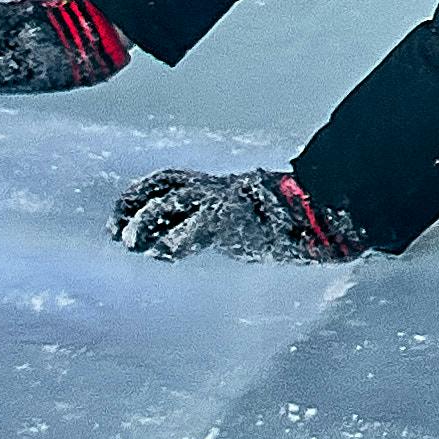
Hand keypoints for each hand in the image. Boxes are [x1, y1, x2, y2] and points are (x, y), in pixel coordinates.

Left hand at [112, 166, 357, 260]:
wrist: (322, 211)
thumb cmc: (293, 220)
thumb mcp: (250, 219)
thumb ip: (227, 225)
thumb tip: (216, 241)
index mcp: (218, 188)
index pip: (168, 183)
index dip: (138, 197)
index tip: (118, 219)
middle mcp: (215, 189)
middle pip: (162, 187)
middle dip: (131, 206)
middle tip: (115, 233)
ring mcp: (223, 201)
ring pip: (169, 204)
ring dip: (145, 225)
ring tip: (132, 243)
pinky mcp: (231, 217)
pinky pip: (193, 230)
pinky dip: (174, 244)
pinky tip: (167, 255)